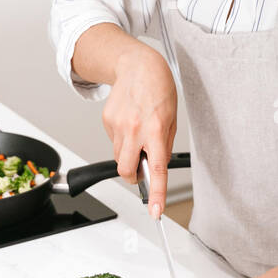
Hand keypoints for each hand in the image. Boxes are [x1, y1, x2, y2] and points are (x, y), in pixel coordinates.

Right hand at [102, 45, 176, 218]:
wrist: (137, 65)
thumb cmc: (158, 88)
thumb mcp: (172, 118)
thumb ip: (165, 144)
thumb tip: (158, 164)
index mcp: (156, 130)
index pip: (156, 170)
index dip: (156, 194)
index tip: (156, 212)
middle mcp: (134, 130)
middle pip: (126, 170)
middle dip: (134, 175)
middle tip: (142, 165)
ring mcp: (117, 126)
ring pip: (119, 156)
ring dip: (128, 154)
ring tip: (138, 133)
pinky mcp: (106, 121)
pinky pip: (113, 141)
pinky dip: (122, 139)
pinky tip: (129, 122)